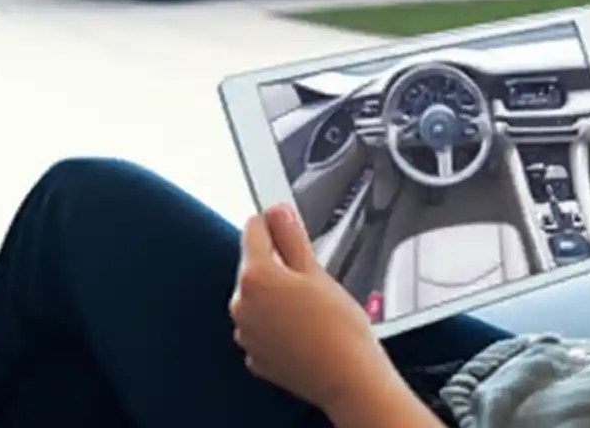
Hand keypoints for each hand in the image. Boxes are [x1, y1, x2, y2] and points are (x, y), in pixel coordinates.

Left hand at [230, 205, 398, 417]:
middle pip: (254, 266)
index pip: (253, 230)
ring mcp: (245, 332)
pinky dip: (277, 325)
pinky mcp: (254, 355)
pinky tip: (303, 330)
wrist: (347, 377)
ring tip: (311, 309)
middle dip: (278, 266)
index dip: (274, 225)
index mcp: (256, 277)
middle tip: (311, 280)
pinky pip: (261, 328)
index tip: (288, 227)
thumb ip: (292, 238)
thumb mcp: (318, 273)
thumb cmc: (338, 329)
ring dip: (277, 297)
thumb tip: (278, 212)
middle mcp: (242, 304)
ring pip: (258, 299)